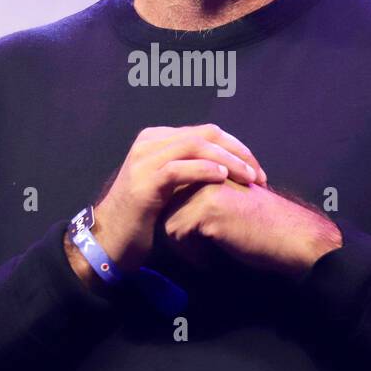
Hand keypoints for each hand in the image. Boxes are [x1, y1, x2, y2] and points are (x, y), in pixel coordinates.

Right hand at [90, 124, 268, 272]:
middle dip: (238, 152)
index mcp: (156, 139)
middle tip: (259, 174)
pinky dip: (205, 170)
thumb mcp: (168, 185)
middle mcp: (149, 142)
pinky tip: (223, 178)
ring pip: (195, 146)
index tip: (256, 168)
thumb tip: (227, 164)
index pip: (206, 132)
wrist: (111, 239)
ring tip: (248, 177)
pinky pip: (180, 168)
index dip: (236, 146)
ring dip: (228, 160)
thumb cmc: (145, 216)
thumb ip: (189, 168)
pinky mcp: (144, 181)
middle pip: (205, 134)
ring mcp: (144, 160)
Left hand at [159, 177, 342, 279]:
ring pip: (168, 219)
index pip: (174, 191)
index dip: (182, 217)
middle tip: (203, 245)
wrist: (293, 236)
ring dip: (184, 241)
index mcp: (213, 165)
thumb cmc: (264, 225)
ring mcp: (206, 186)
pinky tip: (211, 257)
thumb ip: (201, 196)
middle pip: (167, 204)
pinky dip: (191, 251)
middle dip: (180, 229)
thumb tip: (167, 210)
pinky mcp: (208, 206)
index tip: (202, 237)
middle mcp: (206, 170)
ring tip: (208, 251)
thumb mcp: (230, 201)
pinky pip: (178, 232)